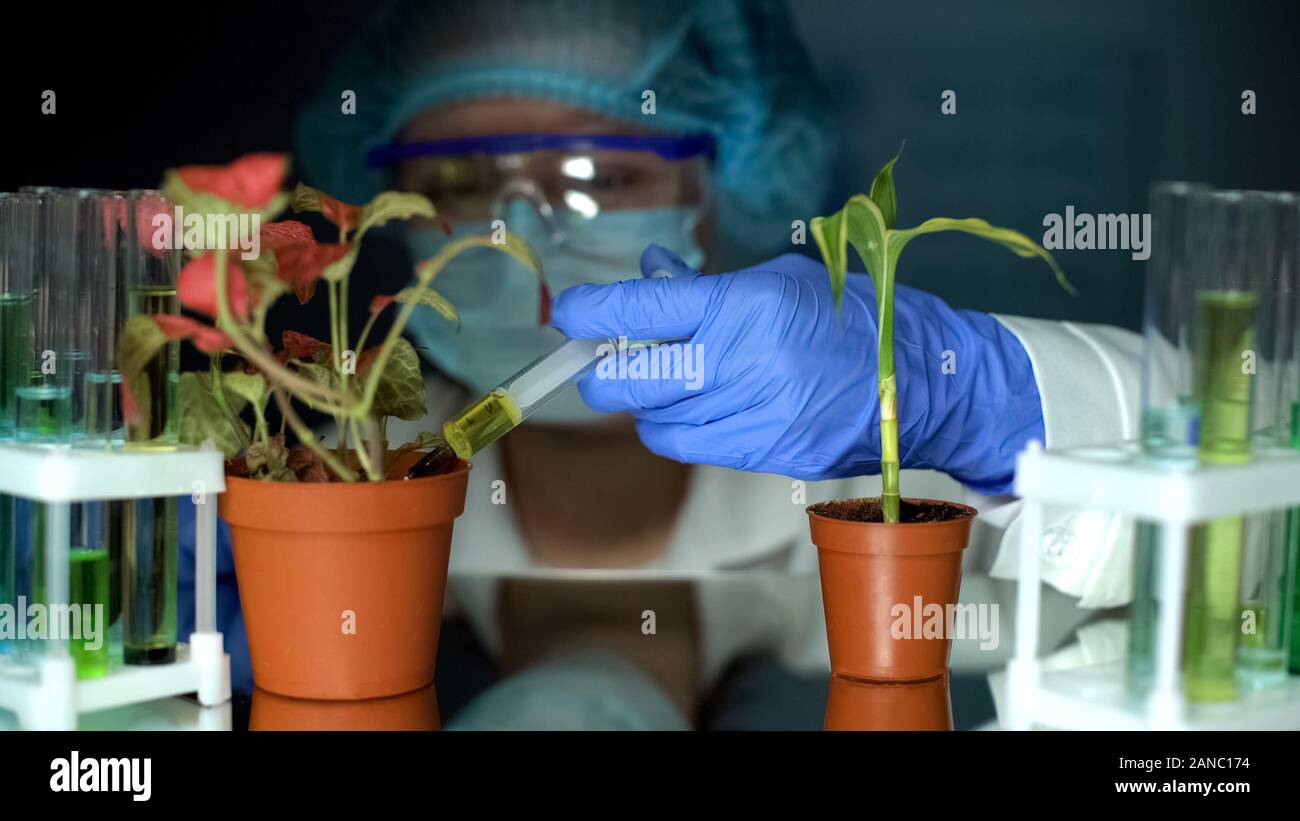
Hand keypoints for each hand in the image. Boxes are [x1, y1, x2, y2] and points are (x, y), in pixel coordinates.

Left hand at [551, 244, 1043, 492]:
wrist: (920, 379)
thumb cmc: (848, 315)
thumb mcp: (778, 280)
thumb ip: (707, 287)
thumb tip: (649, 278)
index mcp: (745, 308)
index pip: (642, 312)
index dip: (590, 312)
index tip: (566, 312)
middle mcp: (742, 365)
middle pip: (630, 383)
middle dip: (601, 373)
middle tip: (600, 361)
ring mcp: (754, 418)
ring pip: (656, 423)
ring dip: (647, 403)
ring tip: (670, 382)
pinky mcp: (766, 455)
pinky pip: (692, 447)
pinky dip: (679, 429)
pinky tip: (699, 408)